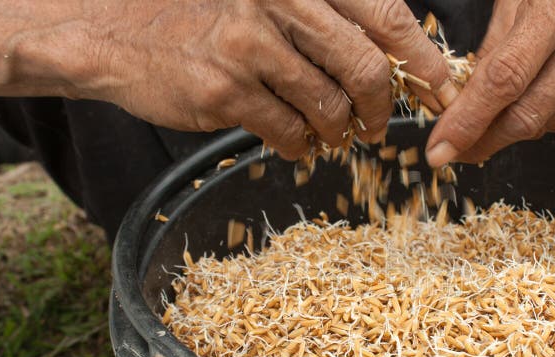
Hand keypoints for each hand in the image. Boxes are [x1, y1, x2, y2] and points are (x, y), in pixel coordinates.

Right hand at [79, 0, 455, 159]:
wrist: (116, 31)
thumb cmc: (200, 15)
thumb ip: (321, 20)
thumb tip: (385, 60)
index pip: (383, 14)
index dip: (420, 56)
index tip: (438, 87)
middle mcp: (278, 1)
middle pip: (365, 67)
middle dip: (383, 106)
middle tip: (380, 125)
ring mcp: (249, 46)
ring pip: (328, 107)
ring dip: (339, 131)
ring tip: (332, 135)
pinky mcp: (224, 91)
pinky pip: (289, 133)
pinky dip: (301, 145)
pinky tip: (294, 141)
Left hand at [426, 0, 554, 165]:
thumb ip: (496, 43)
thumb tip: (462, 98)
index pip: (506, 77)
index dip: (468, 119)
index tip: (440, 148)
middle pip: (527, 113)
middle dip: (484, 139)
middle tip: (455, 150)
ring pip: (547, 124)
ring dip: (514, 127)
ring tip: (499, 112)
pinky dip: (546, 117)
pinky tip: (544, 95)